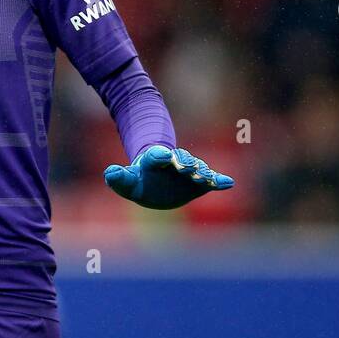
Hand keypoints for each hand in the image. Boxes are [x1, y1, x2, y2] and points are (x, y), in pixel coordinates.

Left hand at [104, 144, 234, 209]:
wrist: (156, 183)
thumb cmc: (140, 181)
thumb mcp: (127, 182)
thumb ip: (119, 178)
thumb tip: (110, 172)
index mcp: (154, 159)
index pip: (155, 155)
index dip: (158, 155)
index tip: (162, 155)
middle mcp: (173, 162)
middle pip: (180, 159)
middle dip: (183, 163)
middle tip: (185, 167)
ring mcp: (188, 170)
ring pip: (196, 168)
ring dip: (200, 172)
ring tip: (204, 177)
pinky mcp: (199, 182)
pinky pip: (210, 180)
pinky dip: (218, 180)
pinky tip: (228, 183)